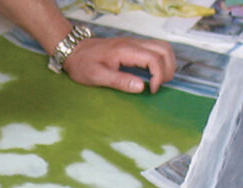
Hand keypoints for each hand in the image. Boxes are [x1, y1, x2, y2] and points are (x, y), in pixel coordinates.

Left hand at [62, 36, 177, 93]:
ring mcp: (134, 42)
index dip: (159, 75)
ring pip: (162, 47)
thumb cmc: (83, 64)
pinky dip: (161, 60)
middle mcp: (133, 43)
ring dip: (167, 63)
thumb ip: (119, 81)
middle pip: (164, 49)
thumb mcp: (96, 76)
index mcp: (125, 50)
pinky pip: (155, 48)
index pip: (154, 58)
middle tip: (160, 85)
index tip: (152, 90)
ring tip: (160, 80)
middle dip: (168, 69)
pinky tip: (154, 72)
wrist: (74, 50)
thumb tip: (141, 86)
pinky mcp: (134, 45)